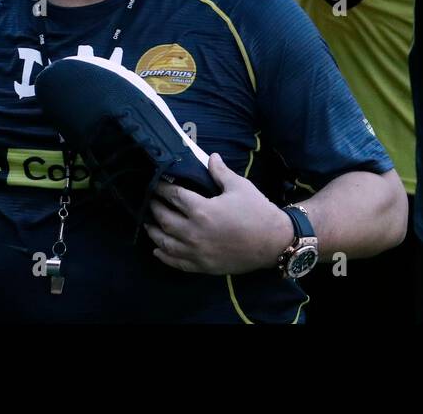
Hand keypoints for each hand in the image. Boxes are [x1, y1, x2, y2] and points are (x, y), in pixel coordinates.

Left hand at [145, 153, 292, 274]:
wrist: (274, 242)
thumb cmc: (256, 211)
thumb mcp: (239, 186)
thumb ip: (220, 172)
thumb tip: (210, 157)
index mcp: (201, 210)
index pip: (174, 196)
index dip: (163, 188)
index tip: (156, 182)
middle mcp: (194, 232)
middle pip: (164, 219)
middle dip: (155, 208)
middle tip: (150, 200)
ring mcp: (197, 251)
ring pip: (166, 242)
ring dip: (154, 232)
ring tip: (148, 223)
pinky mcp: (202, 265)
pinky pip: (176, 262)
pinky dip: (164, 256)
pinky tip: (157, 250)